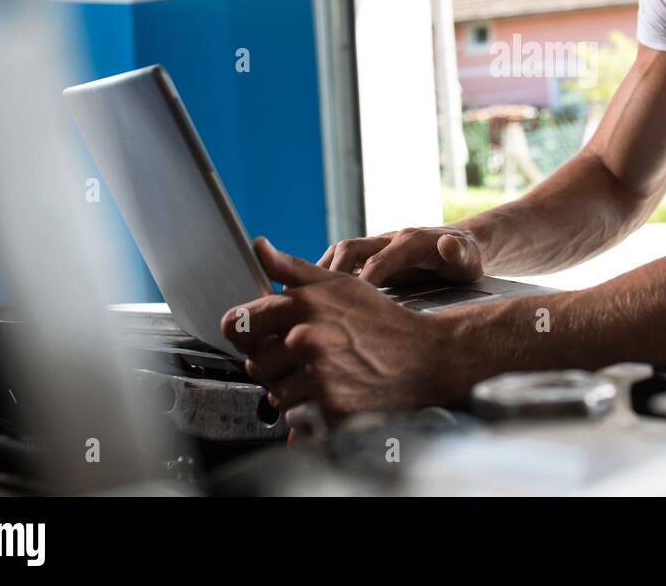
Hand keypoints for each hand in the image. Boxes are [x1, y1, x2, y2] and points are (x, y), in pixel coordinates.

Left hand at [221, 238, 461, 417]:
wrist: (427, 358)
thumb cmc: (382, 321)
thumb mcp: (340, 284)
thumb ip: (293, 269)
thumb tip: (259, 247)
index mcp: (304, 304)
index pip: (238, 322)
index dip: (246, 331)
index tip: (261, 336)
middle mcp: (307, 339)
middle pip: (255, 362)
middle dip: (275, 363)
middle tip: (307, 358)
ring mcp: (319, 375)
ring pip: (274, 393)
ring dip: (293, 389)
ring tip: (326, 375)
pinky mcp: (330, 408)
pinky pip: (296, 417)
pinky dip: (310, 411)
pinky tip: (335, 393)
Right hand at [317, 225, 484, 287]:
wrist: (464, 248)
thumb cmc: (467, 259)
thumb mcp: (470, 258)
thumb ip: (459, 252)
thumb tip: (448, 244)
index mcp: (412, 241)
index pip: (379, 260)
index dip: (363, 280)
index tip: (350, 304)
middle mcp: (391, 240)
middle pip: (351, 249)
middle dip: (332, 273)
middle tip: (314, 300)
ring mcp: (380, 247)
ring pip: (342, 253)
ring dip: (322, 271)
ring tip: (302, 295)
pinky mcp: (374, 256)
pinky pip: (345, 262)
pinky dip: (328, 275)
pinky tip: (317, 296)